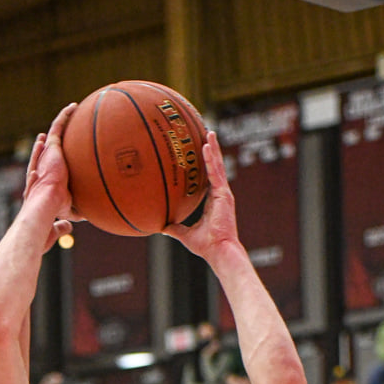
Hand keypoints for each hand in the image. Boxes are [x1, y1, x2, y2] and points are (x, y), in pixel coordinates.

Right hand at [23, 104, 79, 238]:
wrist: (44, 206)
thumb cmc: (50, 216)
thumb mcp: (65, 214)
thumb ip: (71, 217)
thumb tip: (80, 221)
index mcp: (41, 182)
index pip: (41, 171)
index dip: (41, 165)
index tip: (46, 160)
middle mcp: (41, 166)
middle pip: (43, 153)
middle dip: (45, 146)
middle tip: (46, 139)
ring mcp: (45, 156)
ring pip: (52, 136)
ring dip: (60, 124)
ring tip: (68, 114)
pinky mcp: (50, 147)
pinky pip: (58, 127)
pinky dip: (65, 116)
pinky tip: (74, 107)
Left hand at [165, 131, 240, 268]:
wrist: (218, 250)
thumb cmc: (205, 245)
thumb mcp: (185, 235)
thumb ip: (174, 228)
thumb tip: (160, 227)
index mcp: (213, 201)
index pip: (209, 178)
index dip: (207, 164)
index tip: (201, 152)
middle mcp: (220, 194)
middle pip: (215, 167)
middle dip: (211, 150)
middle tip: (207, 134)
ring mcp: (223, 193)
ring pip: (217, 166)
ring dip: (213, 149)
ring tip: (209, 133)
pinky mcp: (224, 194)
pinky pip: (216, 173)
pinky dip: (211, 159)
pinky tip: (206, 146)